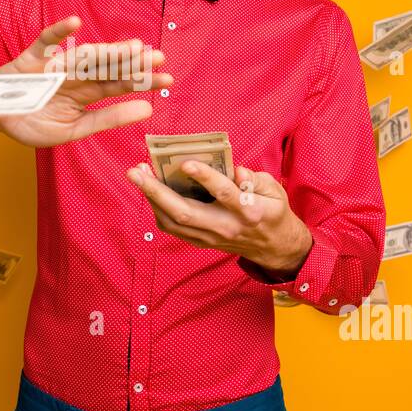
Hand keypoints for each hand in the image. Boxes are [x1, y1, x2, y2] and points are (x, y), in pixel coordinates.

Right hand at [0, 16, 172, 148]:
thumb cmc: (31, 123)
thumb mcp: (73, 130)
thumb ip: (108, 119)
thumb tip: (147, 110)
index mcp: (86, 94)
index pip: (119, 85)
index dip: (142, 81)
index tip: (167, 79)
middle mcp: (75, 76)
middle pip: (108, 67)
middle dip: (133, 63)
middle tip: (158, 56)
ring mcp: (55, 66)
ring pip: (86, 55)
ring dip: (108, 50)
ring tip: (132, 46)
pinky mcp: (32, 58)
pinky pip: (45, 43)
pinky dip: (57, 32)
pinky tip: (74, 22)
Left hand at [125, 160, 312, 273]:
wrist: (273, 247)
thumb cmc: (272, 211)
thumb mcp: (274, 191)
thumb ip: (255, 179)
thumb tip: (236, 170)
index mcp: (248, 211)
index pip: (224, 194)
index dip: (206, 178)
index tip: (186, 163)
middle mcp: (226, 227)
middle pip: (185, 212)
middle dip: (157, 191)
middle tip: (137, 170)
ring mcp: (211, 238)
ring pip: (173, 222)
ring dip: (151, 199)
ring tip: (138, 175)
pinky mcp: (201, 242)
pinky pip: (173, 228)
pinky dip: (157, 209)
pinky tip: (149, 191)